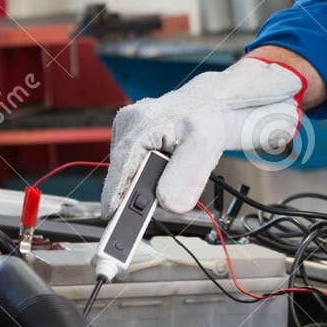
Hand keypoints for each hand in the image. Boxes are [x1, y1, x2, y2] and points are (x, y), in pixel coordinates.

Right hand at [100, 57, 304, 216]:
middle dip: (135, 193)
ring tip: (164, 186)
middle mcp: (128, 123)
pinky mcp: (133, 136)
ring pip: (128, 170)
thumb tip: (169, 204)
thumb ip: (186, 176)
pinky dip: (146, 176)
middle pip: (122, 172)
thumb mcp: (204, 146)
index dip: (115, 199)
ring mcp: (128, 129)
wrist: (214, 103)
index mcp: (140, 122)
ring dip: (142, 184)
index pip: (120, 169)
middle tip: (144, 216)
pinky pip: (133, 165)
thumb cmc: (209, 117)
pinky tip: (162, 175)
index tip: (112, 223)